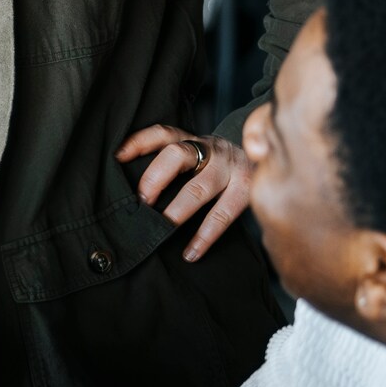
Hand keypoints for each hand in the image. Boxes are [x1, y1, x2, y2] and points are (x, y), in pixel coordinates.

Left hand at [114, 125, 253, 260]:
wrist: (268, 153)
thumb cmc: (216, 162)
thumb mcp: (196, 153)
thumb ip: (170, 161)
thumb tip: (129, 182)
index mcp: (191, 140)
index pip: (162, 134)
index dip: (139, 143)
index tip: (118, 157)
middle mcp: (209, 149)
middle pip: (177, 154)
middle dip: (154, 178)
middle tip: (141, 202)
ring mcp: (228, 168)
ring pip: (199, 188)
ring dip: (177, 211)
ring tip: (161, 231)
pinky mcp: (246, 188)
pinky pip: (223, 213)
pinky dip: (205, 235)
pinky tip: (191, 252)